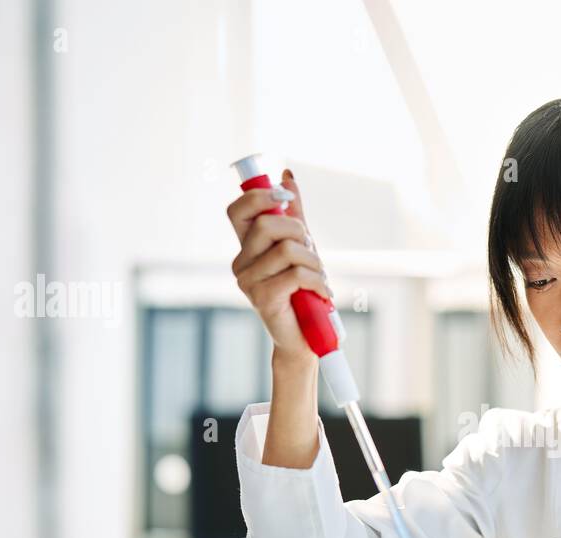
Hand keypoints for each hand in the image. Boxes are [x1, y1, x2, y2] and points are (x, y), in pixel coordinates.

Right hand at [225, 168, 333, 362]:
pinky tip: (322, 293)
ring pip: (287, 249)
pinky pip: (296, 274)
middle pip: (268, 224)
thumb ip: (292, 213)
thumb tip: (287, 175)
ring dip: (314, 262)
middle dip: (300, 232)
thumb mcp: (300, 247)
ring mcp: (248, 282)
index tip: (285, 196)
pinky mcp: (262, 298)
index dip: (259, 195)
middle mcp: (240, 262)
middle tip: (312, 252)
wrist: (305, 338)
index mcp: (245, 247)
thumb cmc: (302, 292)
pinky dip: (318, 281)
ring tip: (320, 278)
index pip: (238, 210)